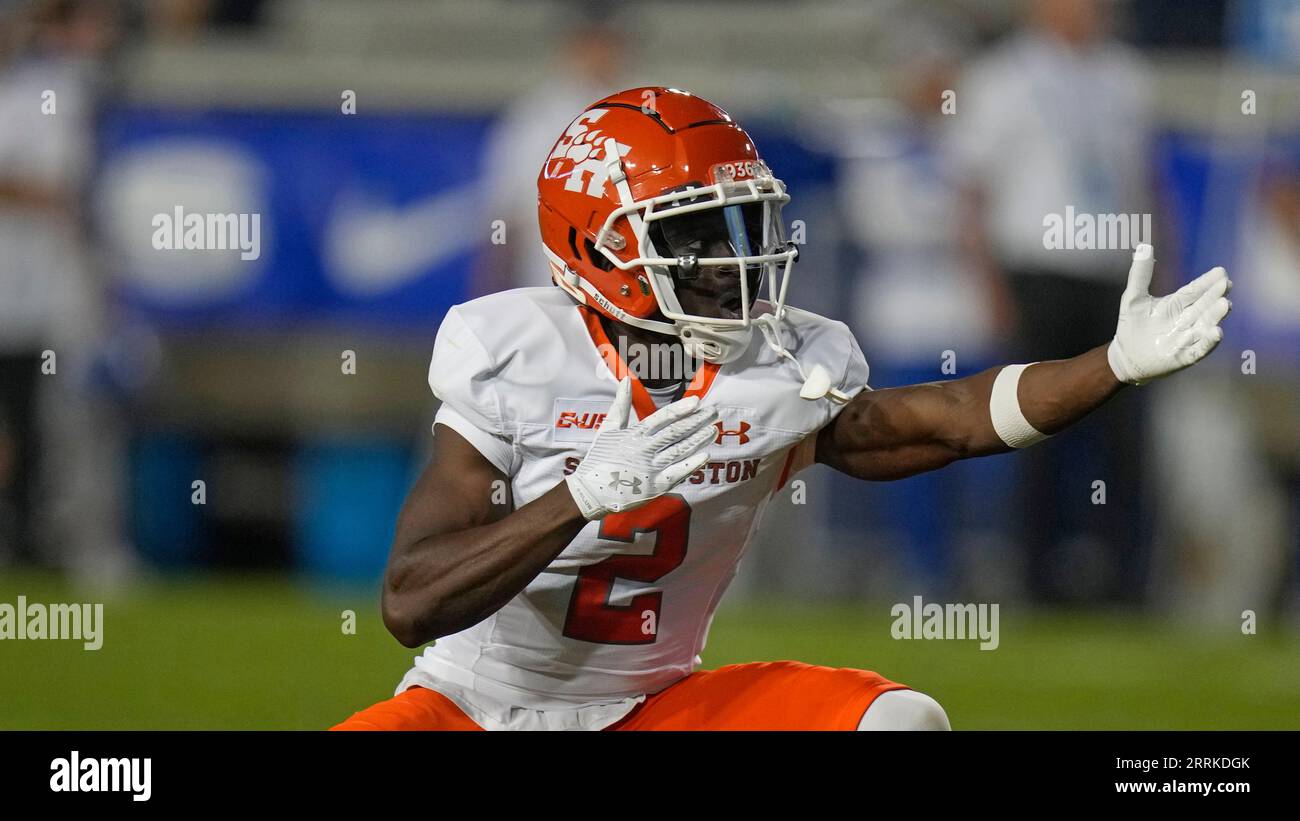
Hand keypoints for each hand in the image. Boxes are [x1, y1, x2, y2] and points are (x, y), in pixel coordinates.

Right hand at [565, 378, 715, 519]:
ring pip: (680, 451)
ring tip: (713, 429)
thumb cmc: (599, 458)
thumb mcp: (608, 428)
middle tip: (713, 412)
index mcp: (635, 434)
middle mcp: (645, 449)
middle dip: (697, 421)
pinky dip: (691, 465)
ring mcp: (651, 468)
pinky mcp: (655, 486)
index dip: (680, 410)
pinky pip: (677, 474)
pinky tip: (705, 455)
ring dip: (698, 440)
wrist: (590, 491)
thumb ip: (620, 404)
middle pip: (676, 433)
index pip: (662, 418)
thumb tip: (625, 380)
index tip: (696, 401)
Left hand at [1107, 244, 1231, 384]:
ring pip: (1206, 325)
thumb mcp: (1133, 298)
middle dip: (1214, 296)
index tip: (1220, 272)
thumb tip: (1144, 247)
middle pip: (1204, 306)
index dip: (1207, 282)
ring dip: (1215, 316)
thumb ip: (1140, 274)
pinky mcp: (1184, 356)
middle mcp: (1187, 320)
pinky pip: (1200, 349)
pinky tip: (1216, 332)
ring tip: (1224, 304)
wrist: (1125, 355)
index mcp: (1177, 304)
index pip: (1194, 291)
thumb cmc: (1132, 325)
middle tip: (1225, 284)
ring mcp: (1187, 338)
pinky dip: (1208, 342)